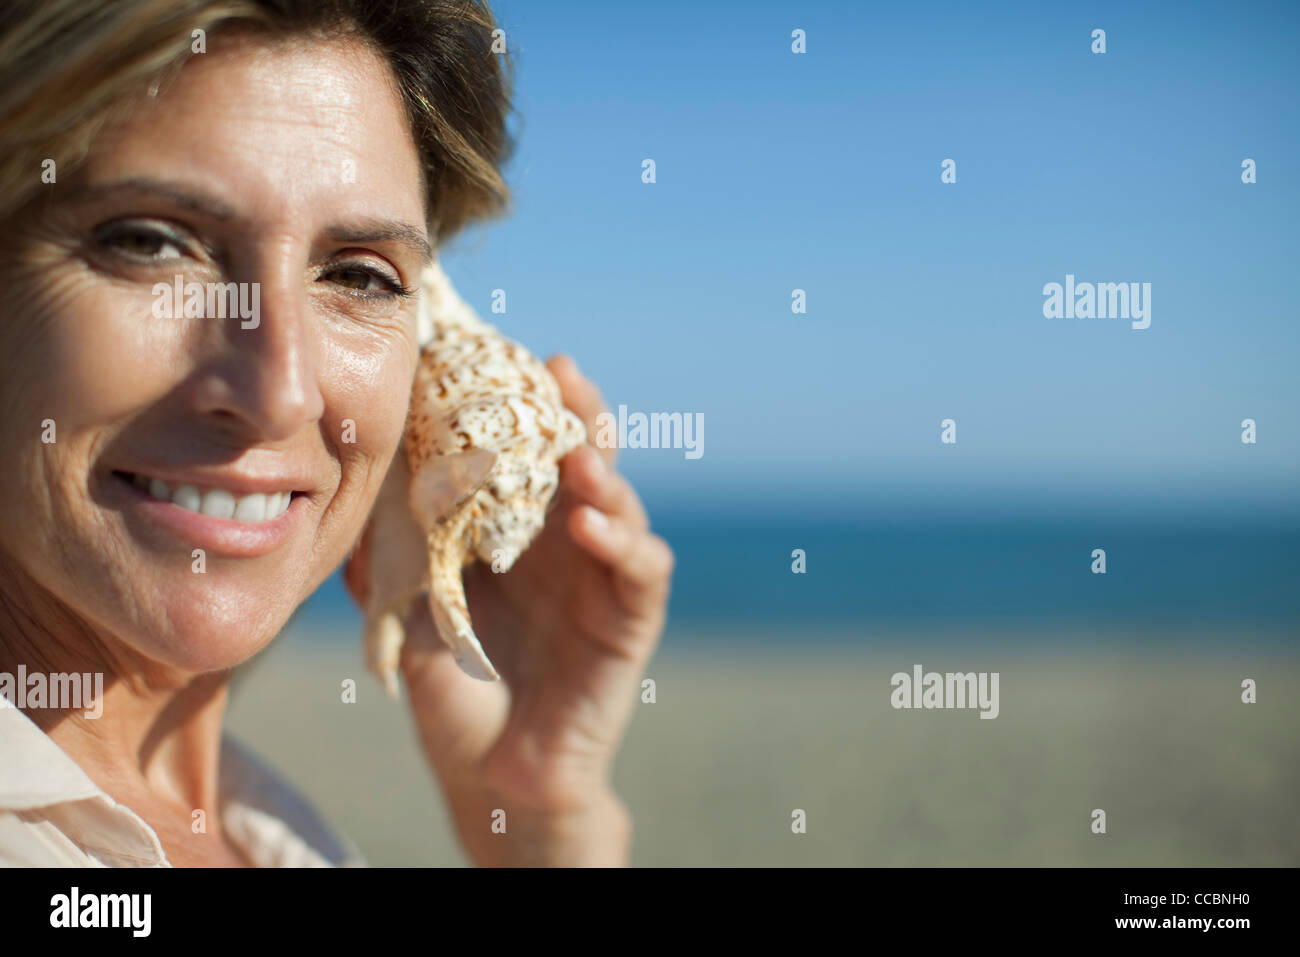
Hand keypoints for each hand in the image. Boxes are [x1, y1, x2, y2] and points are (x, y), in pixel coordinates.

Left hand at [346, 355, 672, 864]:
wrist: (493, 773)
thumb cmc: (456, 689)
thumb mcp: (412, 615)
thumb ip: (392, 560)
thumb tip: (350, 497)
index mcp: (520, 531)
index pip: (529, 455)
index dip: (520, 410)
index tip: (497, 361)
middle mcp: (568, 543)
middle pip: (586, 460)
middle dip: (578, 414)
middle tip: (559, 374)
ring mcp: (604, 577)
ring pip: (622, 503)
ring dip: (604, 471)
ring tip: (578, 450)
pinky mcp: (631, 620)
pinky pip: (642, 569)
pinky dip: (624, 542)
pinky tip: (592, 524)